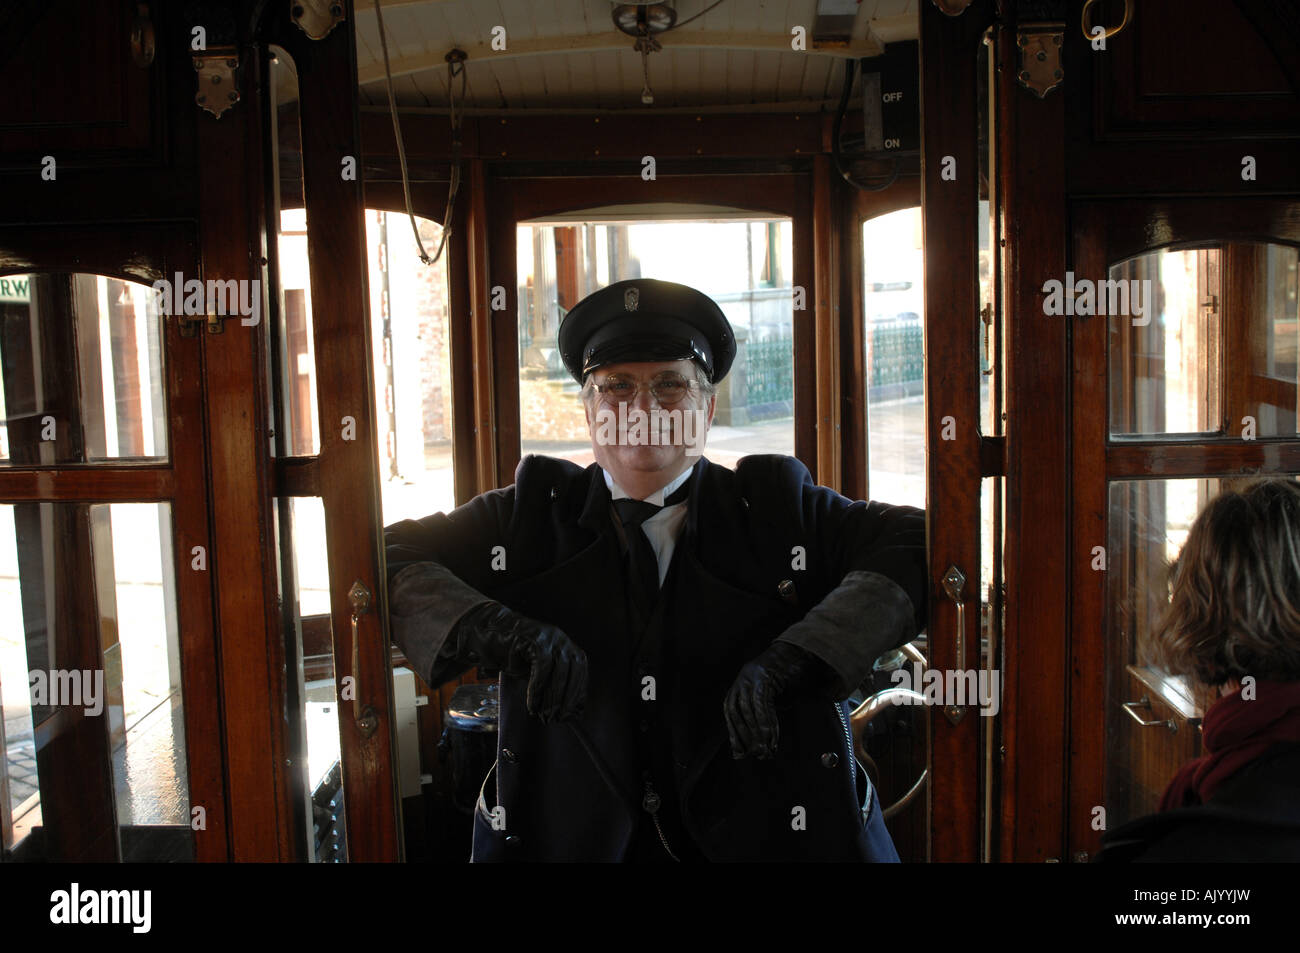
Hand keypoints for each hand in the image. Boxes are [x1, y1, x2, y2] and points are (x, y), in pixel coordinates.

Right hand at [455, 603, 587, 722]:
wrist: (485, 633)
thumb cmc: (511, 654)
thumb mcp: (534, 672)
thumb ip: (550, 686)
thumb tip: (566, 710)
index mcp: (564, 645)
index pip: (580, 670)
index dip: (578, 692)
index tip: (572, 712)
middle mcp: (560, 639)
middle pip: (574, 671)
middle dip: (567, 697)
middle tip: (557, 717)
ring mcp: (549, 637)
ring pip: (560, 670)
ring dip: (553, 696)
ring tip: (544, 714)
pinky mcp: (535, 640)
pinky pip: (542, 668)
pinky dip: (538, 689)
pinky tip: (532, 704)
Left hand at [723, 641, 833, 758]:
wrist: (805, 652)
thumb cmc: (792, 675)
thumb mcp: (774, 694)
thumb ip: (765, 711)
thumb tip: (760, 738)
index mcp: (741, 682)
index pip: (730, 711)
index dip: (734, 732)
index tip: (738, 751)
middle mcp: (743, 678)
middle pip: (737, 712)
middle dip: (745, 735)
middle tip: (756, 754)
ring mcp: (752, 675)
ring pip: (749, 709)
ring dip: (757, 732)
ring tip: (766, 749)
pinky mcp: (764, 676)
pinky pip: (762, 703)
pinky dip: (767, 722)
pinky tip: (772, 736)